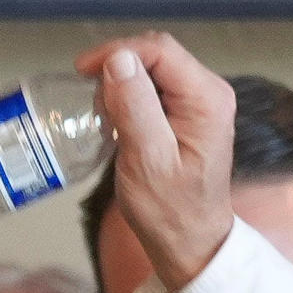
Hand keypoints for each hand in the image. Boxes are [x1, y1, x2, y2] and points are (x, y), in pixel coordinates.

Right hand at [75, 33, 247, 292]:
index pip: (159, 49)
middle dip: (118, 68)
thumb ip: (135, 107)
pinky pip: (153, 87)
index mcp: (206, 99)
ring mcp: (200, 102)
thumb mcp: (147, 160)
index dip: (117, 52)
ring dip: (121, 83)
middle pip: (155, 54)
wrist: (191, 242)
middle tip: (93, 100)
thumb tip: (118, 61)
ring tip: (105, 116)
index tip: (83, 72)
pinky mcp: (188, 113)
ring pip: (152, 69)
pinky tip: (116, 120)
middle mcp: (209, 92)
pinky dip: (129, 96)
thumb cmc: (170, 211)